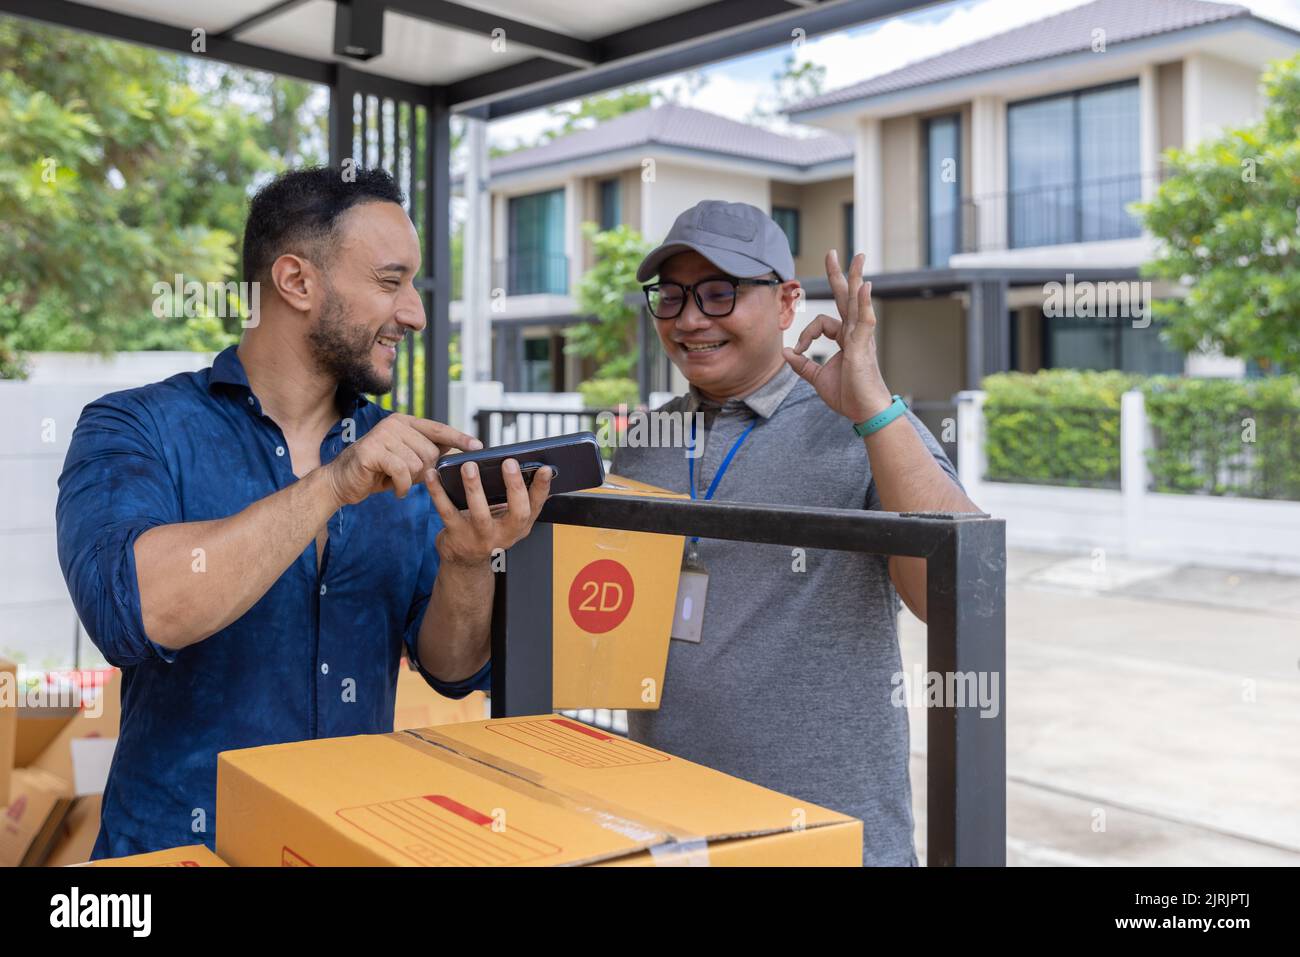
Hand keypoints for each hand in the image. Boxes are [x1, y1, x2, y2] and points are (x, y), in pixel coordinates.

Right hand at [324, 414, 481, 506]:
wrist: (341, 482)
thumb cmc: (377, 472)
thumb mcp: (406, 460)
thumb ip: (427, 452)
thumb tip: (456, 450)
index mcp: (405, 422)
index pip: (439, 429)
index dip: (460, 438)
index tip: (479, 446)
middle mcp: (394, 424)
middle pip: (431, 452)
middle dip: (424, 472)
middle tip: (407, 478)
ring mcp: (382, 435)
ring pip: (417, 464)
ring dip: (410, 481)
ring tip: (395, 481)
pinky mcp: (372, 451)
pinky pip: (402, 472)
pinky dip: (402, 487)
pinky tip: (394, 490)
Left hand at [426, 457, 552, 566]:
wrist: (465, 562)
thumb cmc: (487, 530)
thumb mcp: (507, 519)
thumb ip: (515, 497)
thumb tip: (522, 465)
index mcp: (520, 526)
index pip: (537, 506)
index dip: (543, 488)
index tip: (546, 468)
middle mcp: (505, 535)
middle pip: (517, 513)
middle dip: (514, 487)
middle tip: (508, 462)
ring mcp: (481, 538)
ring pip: (480, 514)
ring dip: (475, 488)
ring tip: (469, 466)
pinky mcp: (457, 537)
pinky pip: (447, 512)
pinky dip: (438, 492)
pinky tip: (433, 474)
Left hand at [782, 250, 893, 423]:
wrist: (864, 411)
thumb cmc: (848, 395)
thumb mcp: (817, 378)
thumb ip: (802, 365)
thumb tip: (785, 353)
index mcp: (844, 339)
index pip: (821, 323)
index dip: (805, 335)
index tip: (797, 351)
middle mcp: (854, 333)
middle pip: (845, 298)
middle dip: (839, 275)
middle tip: (833, 253)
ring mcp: (861, 337)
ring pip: (856, 302)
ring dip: (856, 278)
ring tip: (858, 257)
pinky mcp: (863, 346)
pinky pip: (864, 319)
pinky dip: (865, 302)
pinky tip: (864, 286)